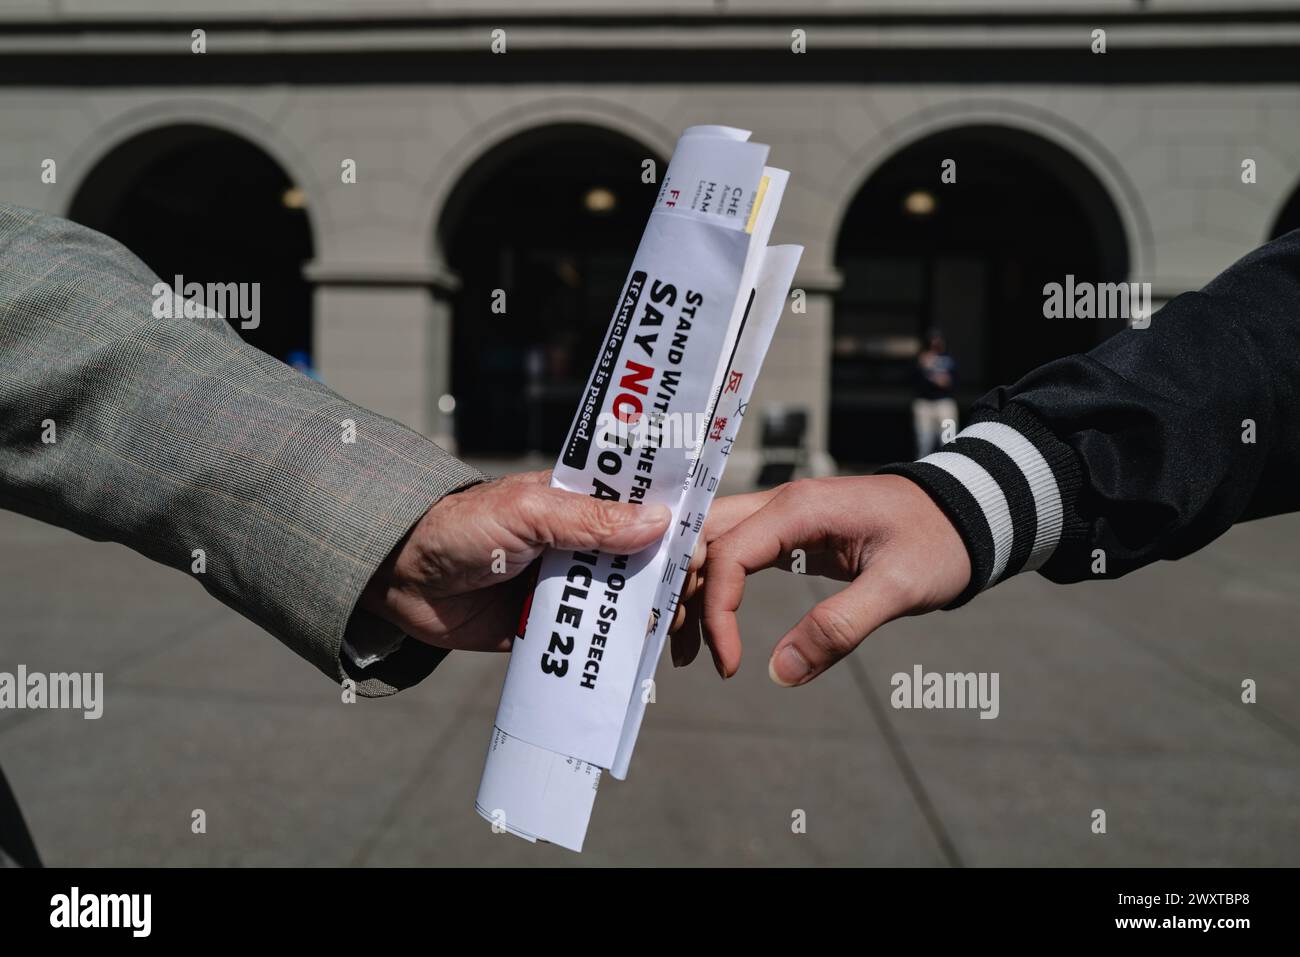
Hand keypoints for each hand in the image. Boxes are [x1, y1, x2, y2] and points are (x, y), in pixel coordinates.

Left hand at [359, 470, 670, 652]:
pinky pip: (586, 637)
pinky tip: (637, 660)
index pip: (638, 503)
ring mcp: (564, 584)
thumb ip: (589, 521)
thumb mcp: (529, 514)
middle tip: (700, 594)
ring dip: (643, 613)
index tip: (709, 535)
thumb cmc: (460, 528)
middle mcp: (578, 541)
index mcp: (577, 501)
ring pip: (618, 599)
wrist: (398, 579)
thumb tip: (658, 521)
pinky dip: (608, 648)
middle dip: (667, 574)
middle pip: (638, 557)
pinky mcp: (547, 624)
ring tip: (679, 632)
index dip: (673, 516)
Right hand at [691, 475, 970, 685]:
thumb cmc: (938, 541)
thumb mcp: (899, 588)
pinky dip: (715, 588)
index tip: (728, 664)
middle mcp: (779, 503)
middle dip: (683, 593)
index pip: (728, 554)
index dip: (717, 610)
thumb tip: (781, 672)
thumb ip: (840, 627)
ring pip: (712, 547)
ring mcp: (781, 516)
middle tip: (676, 649)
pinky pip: (734, 555)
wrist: (966, 512)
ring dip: (692, 592)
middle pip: (702, 540)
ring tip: (684, 650)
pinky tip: (709, 626)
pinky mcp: (789, 534)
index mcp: (800, 508)